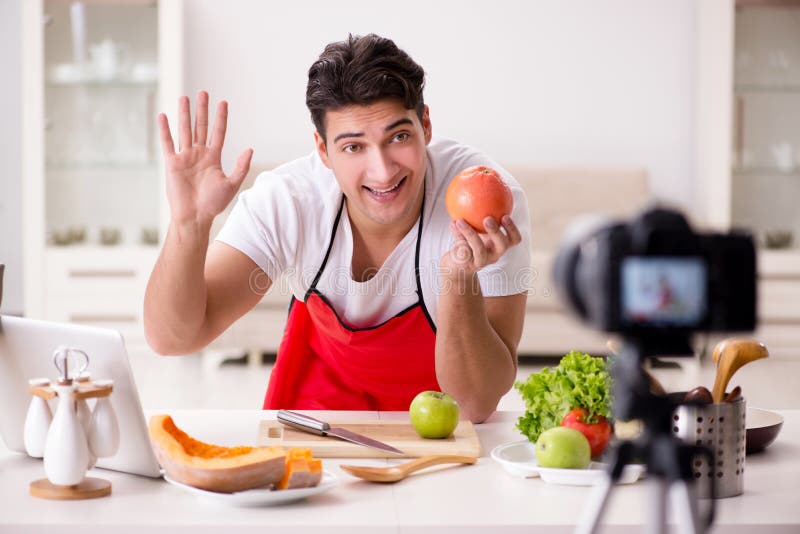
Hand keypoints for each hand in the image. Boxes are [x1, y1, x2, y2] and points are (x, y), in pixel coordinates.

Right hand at [158, 91, 252, 224]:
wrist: (195, 216)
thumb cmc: (214, 204)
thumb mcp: (232, 184)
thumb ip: (241, 166)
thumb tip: (250, 148)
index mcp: (213, 157)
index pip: (218, 132)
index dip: (221, 118)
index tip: (223, 102)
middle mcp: (199, 154)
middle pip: (201, 127)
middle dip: (202, 110)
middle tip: (204, 92)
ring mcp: (185, 157)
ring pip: (185, 131)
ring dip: (185, 114)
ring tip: (185, 98)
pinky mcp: (172, 163)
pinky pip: (168, 143)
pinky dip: (165, 130)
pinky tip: (164, 116)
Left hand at [439, 215, 521, 277]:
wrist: (456, 265)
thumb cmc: (469, 241)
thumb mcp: (476, 229)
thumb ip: (481, 214)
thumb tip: (483, 184)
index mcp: (500, 245)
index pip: (514, 239)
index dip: (512, 229)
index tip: (505, 215)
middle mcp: (494, 255)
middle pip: (502, 245)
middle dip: (496, 231)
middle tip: (487, 218)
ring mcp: (481, 261)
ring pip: (479, 249)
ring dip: (470, 233)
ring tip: (461, 220)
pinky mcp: (468, 265)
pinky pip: (463, 249)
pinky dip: (457, 235)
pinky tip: (452, 224)